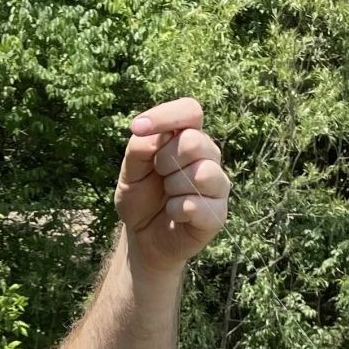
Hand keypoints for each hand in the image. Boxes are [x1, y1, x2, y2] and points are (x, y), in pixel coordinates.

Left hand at [114, 97, 229, 273]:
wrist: (143, 237)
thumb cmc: (140, 198)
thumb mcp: (130, 171)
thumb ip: (140, 147)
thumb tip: (152, 132)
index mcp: (188, 137)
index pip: (190, 110)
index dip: (166, 116)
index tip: (138, 128)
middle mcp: (209, 156)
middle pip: (194, 142)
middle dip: (164, 161)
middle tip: (158, 176)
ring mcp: (217, 184)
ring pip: (201, 173)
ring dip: (172, 187)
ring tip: (167, 197)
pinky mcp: (218, 212)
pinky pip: (197, 204)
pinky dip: (176, 210)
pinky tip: (174, 214)